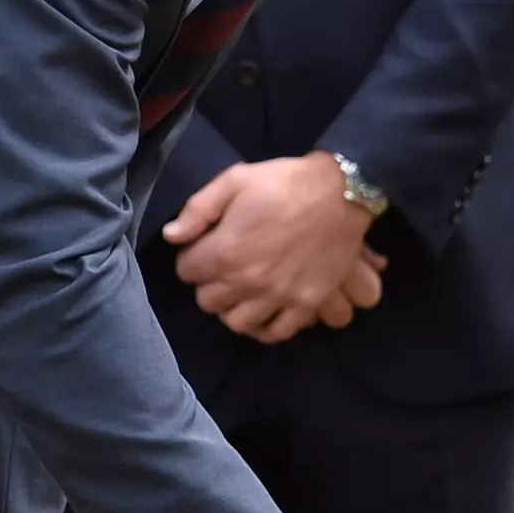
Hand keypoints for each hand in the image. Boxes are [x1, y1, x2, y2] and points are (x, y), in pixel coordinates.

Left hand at [163, 154, 385, 342]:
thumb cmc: (285, 182)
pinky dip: (265, 326)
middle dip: (209, 283)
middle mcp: (248, 281)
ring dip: (233, 307)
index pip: (186, 271)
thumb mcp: (235, 180)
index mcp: (225, 251)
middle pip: (207, 301)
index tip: (204, 247)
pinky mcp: (305, 304)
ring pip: (237, 322)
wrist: (341, 193)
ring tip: (240, 291)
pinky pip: (276, 332)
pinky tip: (263, 311)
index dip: (192, 257)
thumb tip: (171, 235)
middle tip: (222, 268)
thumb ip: (198, 209)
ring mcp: (278, 297)